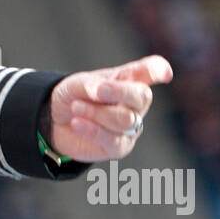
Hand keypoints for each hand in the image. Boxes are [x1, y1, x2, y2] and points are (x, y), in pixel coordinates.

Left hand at [45, 55, 172, 162]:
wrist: (55, 120)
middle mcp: (135, 103)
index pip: (149, 72)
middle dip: (118, 92)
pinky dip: (92, 130)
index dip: (158, 71)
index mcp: (129, 80)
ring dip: (96, 113)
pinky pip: (113, 140)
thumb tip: (101, 90)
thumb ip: (92, 85)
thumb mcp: (78, 83)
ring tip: (76, 107)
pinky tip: (76, 123)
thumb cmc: (74, 95)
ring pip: (124, 120)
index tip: (164, 73)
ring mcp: (131, 126)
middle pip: (142, 97)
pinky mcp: (120, 147)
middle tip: (96, 90)